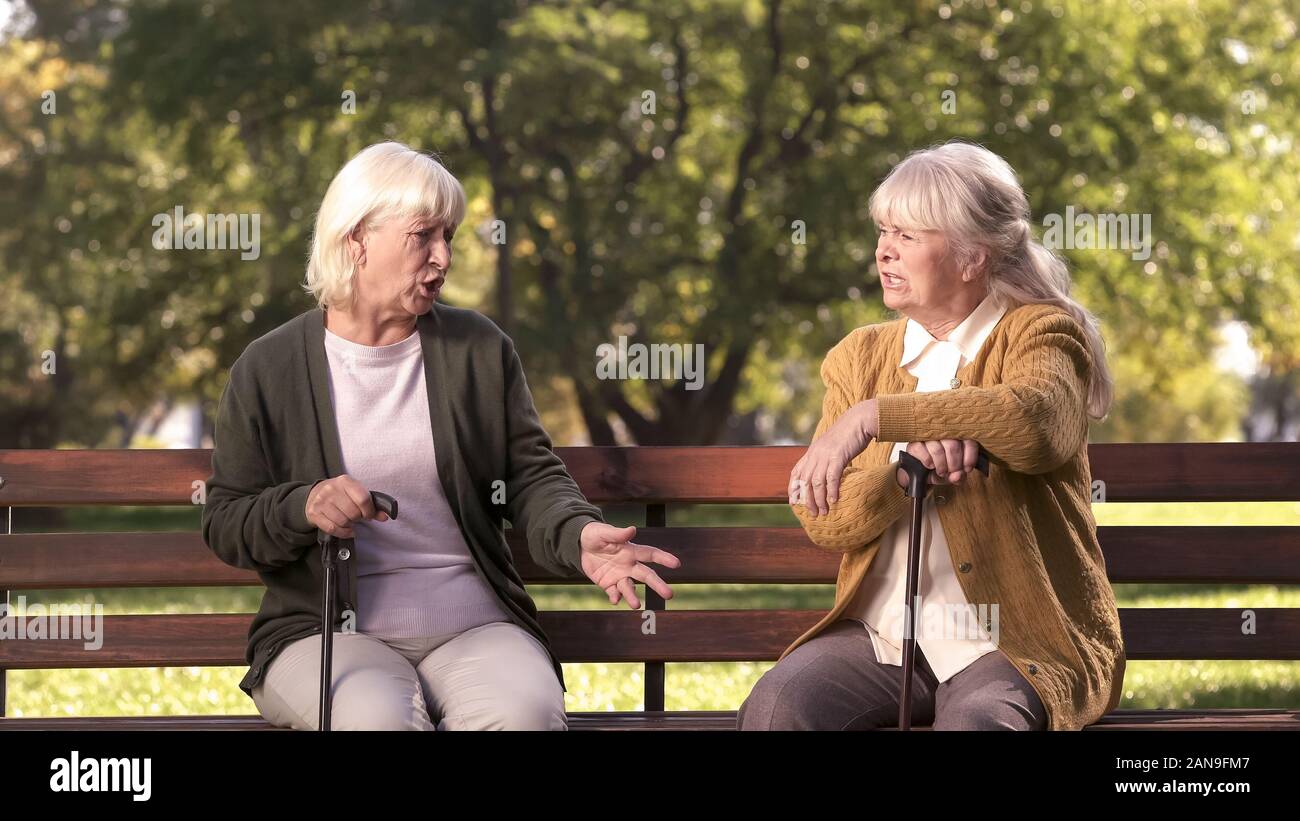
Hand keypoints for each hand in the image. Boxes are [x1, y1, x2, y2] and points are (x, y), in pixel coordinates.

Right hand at [305, 474, 390, 538]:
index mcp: (345, 481)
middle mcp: (331, 489)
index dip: (370, 511)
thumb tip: (385, 517)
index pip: (363, 499)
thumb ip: (371, 504)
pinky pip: (333, 529)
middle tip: (356, 517)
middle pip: (353, 512)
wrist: (314, 494)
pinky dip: (343, 532)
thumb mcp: (355, 492)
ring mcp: (321, 501)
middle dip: (358, 518)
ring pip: (343, 522)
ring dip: (349, 525)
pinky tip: (346, 530)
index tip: (369, 515)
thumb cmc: (340, 494)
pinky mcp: (314, 513)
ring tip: (348, 520)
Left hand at [578, 523, 679, 608]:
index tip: (676, 564)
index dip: (663, 558)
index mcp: (631, 550)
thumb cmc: (595, 534)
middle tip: (669, 595)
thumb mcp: (604, 532)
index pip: (650, 554)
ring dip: (632, 596)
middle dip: (657, 585)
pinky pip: (613, 593)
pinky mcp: (607, 584)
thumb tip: (632, 529)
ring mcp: (619, 576)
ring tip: (636, 605)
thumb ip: (618, 533)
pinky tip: (615, 600)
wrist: (580, 544)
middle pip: (646, 576)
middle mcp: (628, 565)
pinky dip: (615, 597)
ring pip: (629, 588)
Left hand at [789, 399, 876, 516]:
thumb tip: (826, 472)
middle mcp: (815, 454)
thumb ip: (825, 457)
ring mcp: (825, 455)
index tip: (793, 501)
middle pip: (805, 481)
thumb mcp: (831, 446)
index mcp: (812, 451)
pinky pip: (831, 476)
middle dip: (807, 499)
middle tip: (813, 513)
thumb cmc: (849, 434)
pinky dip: (831, 490)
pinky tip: (833, 500)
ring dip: (819, 499)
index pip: (796, 472)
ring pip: (816, 482)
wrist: (860, 419)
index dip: (793, 487)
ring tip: (823, 511)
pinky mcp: (838, 456)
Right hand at [895, 440, 981, 488]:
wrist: (918, 471)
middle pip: (953, 446)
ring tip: (941, 471)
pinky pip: (921, 450)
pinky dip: (927, 461)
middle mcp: (943, 431)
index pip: (969, 442)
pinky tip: (929, 465)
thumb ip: (958, 477)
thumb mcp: (952, 475)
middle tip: (951, 472)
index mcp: (958, 436)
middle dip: (954, 465)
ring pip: (938, 450)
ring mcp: (927, 435)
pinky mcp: (914, 442)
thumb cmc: (939, 468)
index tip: (966, 469)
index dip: (969, 458)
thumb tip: (958, 476)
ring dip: (941, 465)